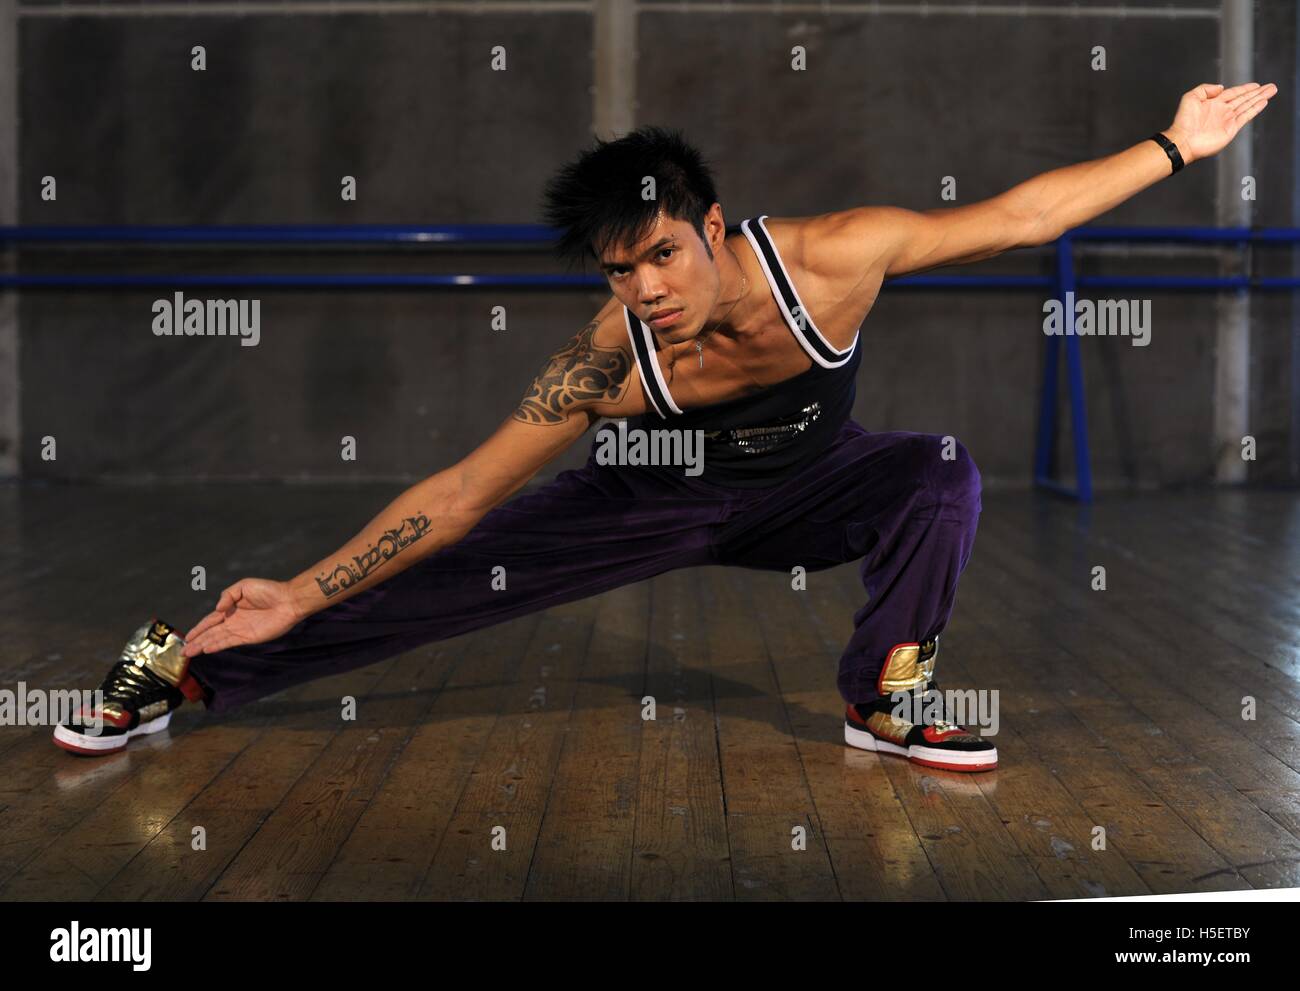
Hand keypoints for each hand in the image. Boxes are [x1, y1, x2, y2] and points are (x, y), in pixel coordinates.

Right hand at [181, 578, 305, 656]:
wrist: (288, 600)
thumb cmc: (269, 590)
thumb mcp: (244, 586)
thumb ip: (228, 595)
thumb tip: (218, 609)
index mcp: (231, 608)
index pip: (210, 620)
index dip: (199, 628)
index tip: (187, 637)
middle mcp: (233, 621)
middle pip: (211, 633)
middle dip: (197, 641)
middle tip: (183, 651)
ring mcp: (240, 630)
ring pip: (217, 639)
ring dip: (203, 646)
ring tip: (190, 653)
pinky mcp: (248, 637)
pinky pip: (229, 642)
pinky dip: (217, 646)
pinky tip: (207, 649)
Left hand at [1164, 81, 1276, 164]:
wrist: (1182, 140)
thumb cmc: (1183, 121)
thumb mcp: (1191, 97)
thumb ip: (1206, 89)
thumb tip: (1221, 87)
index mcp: (1213, 103)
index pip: (1233, 93)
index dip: (1245, 88)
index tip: (1256, 84)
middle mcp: (1222, 111)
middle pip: (1244, 99)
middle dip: (1257, 92)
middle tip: (1271, 86)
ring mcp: (1227, 120)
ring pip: (1247, 106)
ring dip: (1260, 98)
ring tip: (1271, 91)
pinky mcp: (1230, 129)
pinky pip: (1246, 116)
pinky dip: (1255, 109)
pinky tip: (1263, 103)